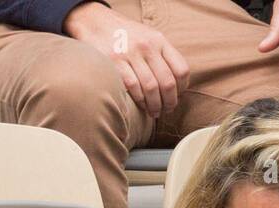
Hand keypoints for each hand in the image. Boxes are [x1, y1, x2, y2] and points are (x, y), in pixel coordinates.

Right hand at [64, 1, 188, 117]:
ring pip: (151, 87)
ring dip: (154, 104)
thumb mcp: (147, 37)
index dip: (182, 88)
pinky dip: (139, 100)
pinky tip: (140, 106)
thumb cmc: (123, 35)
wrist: (96, 24)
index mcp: (159, 41)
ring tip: (154, 112)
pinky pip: (132, 86)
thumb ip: (160, 54)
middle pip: (167, 81)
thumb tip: (173, 79)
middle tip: (167, 110)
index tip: (177, 96)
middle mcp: (148, 47)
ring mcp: (131, 55)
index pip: (180, 68)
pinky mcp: (114, 63)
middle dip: (169, 101)